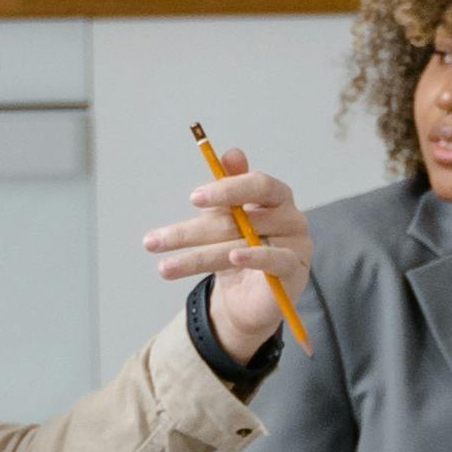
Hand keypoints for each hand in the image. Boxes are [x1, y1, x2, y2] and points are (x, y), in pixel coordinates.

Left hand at [141, 145, 309, 360]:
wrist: (250, 299)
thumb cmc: (241, 248)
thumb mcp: (229, 216)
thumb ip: (230, 187)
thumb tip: (231, 152)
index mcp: (277, 197)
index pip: (257, 184)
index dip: (226, 188)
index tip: (193, 198)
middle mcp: (291, 217)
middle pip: (239, 220)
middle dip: (191, 232)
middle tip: (154, 241)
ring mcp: (296, 245)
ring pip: (241, 244)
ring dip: (198, 257)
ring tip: (165, 267)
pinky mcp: (294, 272)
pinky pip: (274, 260)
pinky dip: (254, 257)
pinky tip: (234, 257)